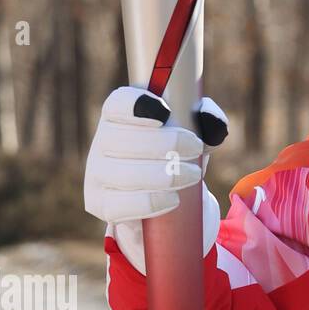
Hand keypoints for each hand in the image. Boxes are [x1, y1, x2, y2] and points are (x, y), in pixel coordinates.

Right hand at [84, 86, 227, 270]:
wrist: (167, 193)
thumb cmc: (178, 152)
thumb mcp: (195, 132)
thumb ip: (206, 119)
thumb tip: (211, 121)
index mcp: (120, 116)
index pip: (117, 104)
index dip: (137, 105)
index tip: (165, 111)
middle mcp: (102, 143)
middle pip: (123, 139)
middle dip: (167, 143)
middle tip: (196, 148)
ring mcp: (98, 175)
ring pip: (125, 174)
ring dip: (165, 175)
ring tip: (193, 175)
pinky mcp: (103, 205)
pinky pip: (125, 205)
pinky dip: (153, 202)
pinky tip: (173, 199)